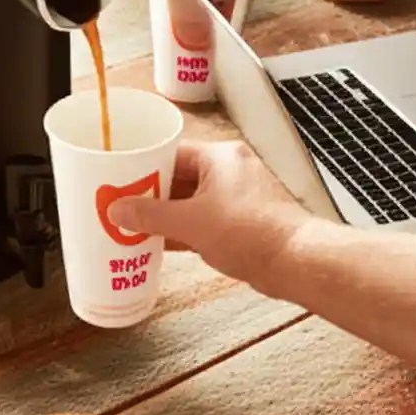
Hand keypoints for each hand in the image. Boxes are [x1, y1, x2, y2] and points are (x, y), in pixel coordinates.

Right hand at [107, 140, 310, 290]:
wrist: (297, 262)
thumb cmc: (252, 233)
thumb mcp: (190, 223)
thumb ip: (150, 215)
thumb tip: (117, 209)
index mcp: (218, 157)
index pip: (169, 152)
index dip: (141, 165)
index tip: (117, 177)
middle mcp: (229, 170)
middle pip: (177, 176)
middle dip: (149, 192)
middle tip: (119, 203)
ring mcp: (237, 196)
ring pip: (189, 200)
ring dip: (164, 213)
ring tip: (133, 224)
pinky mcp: (241, 221)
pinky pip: (202, 218)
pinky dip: (181, 228)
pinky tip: (160, 242)